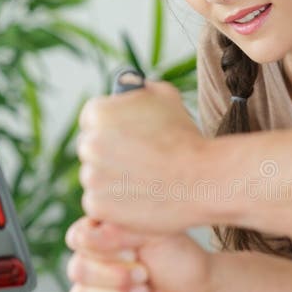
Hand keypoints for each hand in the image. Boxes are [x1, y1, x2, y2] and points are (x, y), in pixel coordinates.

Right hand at [66, 217, 210, 291]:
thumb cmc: (180, 258)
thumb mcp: (155, 232)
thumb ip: (120, 229)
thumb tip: (89, 234)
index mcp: (103, 234)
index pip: (77, 238)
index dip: (101, 248)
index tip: (133, 251)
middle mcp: (96, 261)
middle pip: (77, 270)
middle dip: (116, 276)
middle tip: (144, 274)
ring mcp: (97, 290)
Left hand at [77, 82, 206, 232]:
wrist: (202, 179)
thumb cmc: (186, 137)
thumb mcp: (165, 96)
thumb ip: (138, 90)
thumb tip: (125, 87)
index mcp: (99, 113)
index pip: (91, 119)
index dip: (111, 128)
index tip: (125, 139)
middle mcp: (89, 143)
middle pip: (90, 149)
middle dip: (108, 155)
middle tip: (137, 163)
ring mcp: (91, 176)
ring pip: (93, 178)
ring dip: (110, 180)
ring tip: (143, 182)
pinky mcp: (97, 204)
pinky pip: (97, 203)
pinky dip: (112, 205)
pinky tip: (138, 199)